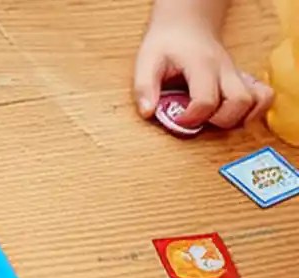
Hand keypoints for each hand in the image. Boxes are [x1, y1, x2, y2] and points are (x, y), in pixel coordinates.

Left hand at [133, 13, 272, 128]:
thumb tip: (147, 112)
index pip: (207, 100)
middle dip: (220, 121)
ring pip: (257, 100)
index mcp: (202, 64)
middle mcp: (225, 69)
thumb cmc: (167, 43)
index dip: (192, 118)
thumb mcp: (146, 61)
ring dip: (239, 118)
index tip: (178, 120)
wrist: (186, 25)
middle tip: (199, 122)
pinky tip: (235, 115)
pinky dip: (255, 110)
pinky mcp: (242, 78)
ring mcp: (237, 73)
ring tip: (215, 119)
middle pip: (240, 102)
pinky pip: (263, 95)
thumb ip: (144, 87)